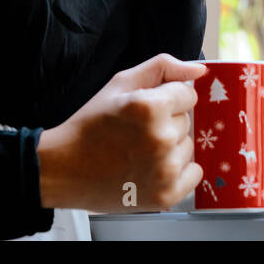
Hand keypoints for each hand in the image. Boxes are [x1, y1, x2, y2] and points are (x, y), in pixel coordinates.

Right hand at [38, 53, 207, 212]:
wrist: (64, 169)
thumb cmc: (91, 125)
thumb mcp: (121, 84)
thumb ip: (163, 68)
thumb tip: (199, 71)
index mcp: (150, 107)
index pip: (188, 94)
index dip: (166, 98)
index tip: (146, 109)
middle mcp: (160, 138)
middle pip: (186, 121)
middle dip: (166, 123)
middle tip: (136, 132)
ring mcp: (165, 170)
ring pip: (188, 147)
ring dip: (171, 148)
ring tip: (139, 152)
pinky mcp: (166, 196)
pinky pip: (194, 174)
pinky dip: (178, 172)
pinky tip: (151, 169)